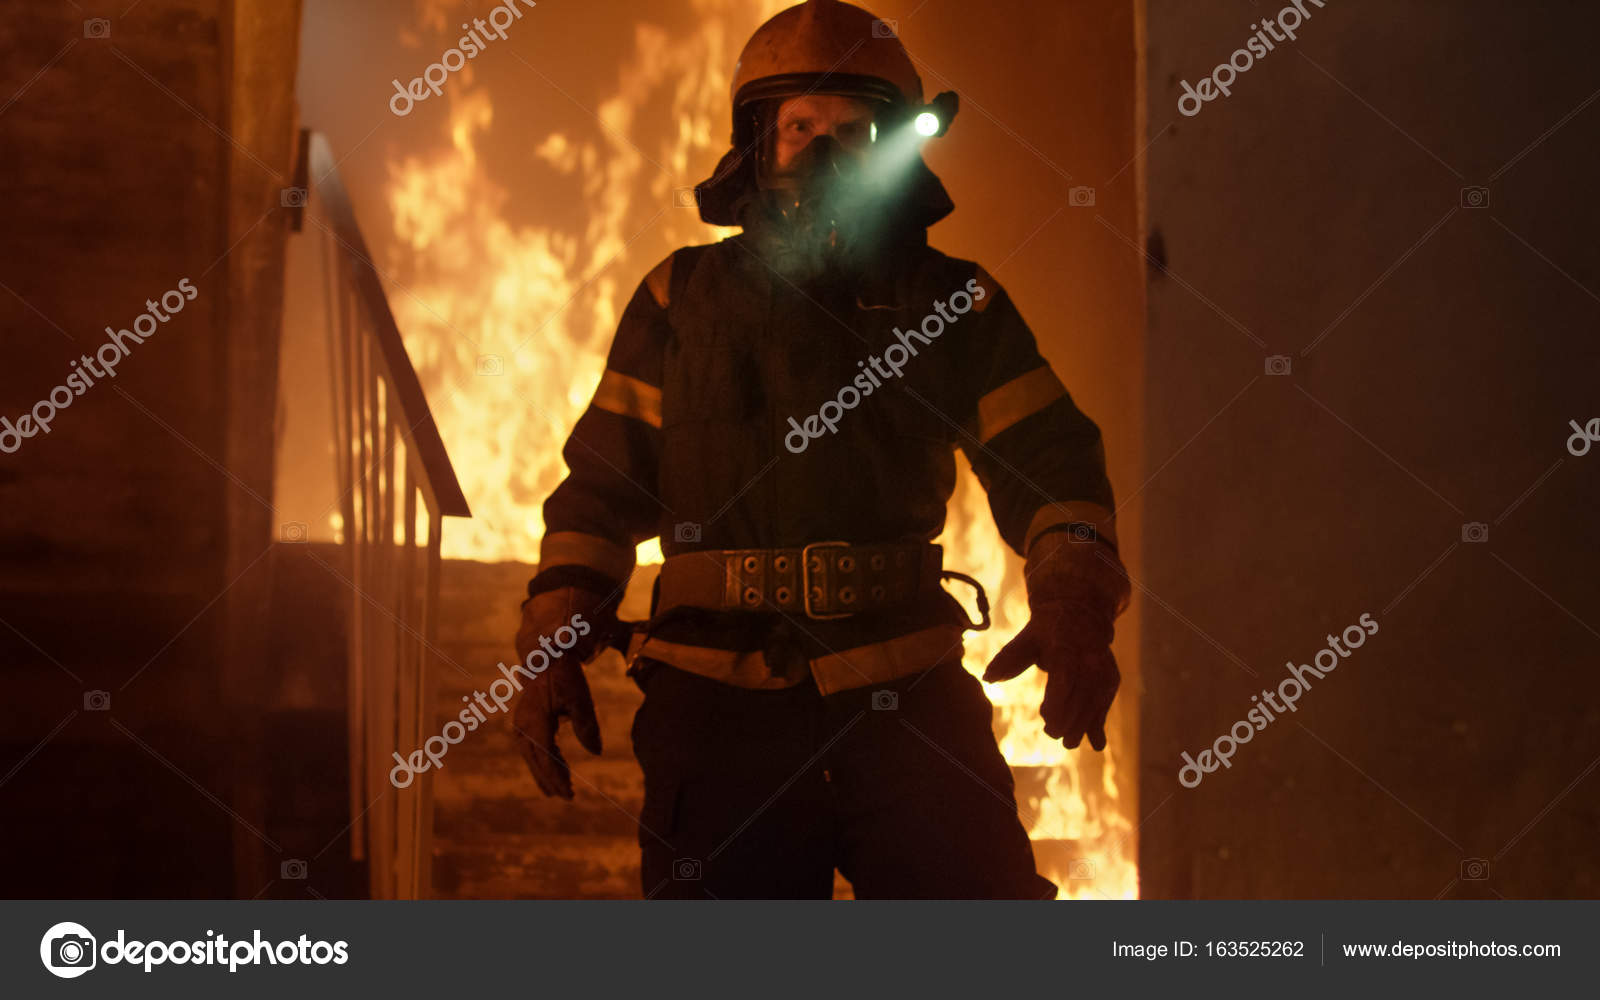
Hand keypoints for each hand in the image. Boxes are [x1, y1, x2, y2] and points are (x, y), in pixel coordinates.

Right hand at [511, 587, 607, 797]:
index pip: (545, 756)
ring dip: (546, 773)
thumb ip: (587, 726)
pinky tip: (558, 769)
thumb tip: (596, 752)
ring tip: (561, 789)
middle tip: (567, 797)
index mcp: (535, 719)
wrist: (547, 656)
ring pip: (533, 756)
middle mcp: (523, 724)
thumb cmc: (565, 676)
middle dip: (550, 780)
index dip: (556, 777)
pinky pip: (534, 747)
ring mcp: (521, 723)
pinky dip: (545, 760)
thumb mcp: (581, 698)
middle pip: (536, 760)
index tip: (569, 793)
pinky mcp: (525, 722)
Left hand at [983, 530, 1129, 751]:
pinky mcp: (1111, 679)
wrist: (1082, 613)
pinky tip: (1096, 744)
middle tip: (1052, 733)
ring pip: (1095, 704)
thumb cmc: (1046, 629)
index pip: (1064, 678)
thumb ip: (1008, 659)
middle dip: (1067, 720)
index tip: (1046, 719)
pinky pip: (1105, 705)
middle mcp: (1089, 659)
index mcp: (1066, 647)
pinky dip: (1099, 723)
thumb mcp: (1026, 638)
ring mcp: (1103, 669)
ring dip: (1082, 726)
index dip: (1057, 702)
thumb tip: (988, 678)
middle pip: (1080, 697)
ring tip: (1068, 743)